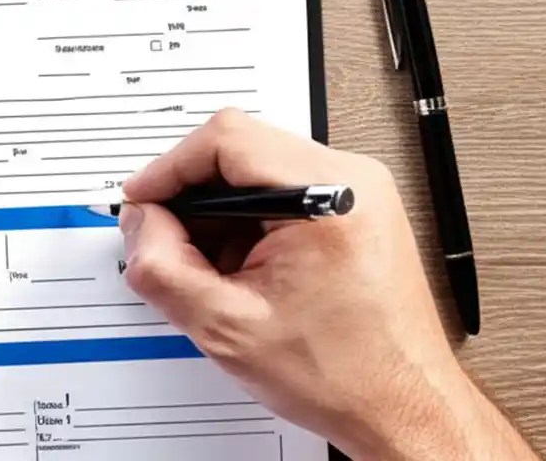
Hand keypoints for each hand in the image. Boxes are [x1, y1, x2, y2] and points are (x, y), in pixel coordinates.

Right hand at [119, 109, 536, 460]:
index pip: (227, 139)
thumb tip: (141, 224)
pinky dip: (247, 222)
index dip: (170, 168)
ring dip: (219, 211)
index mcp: (329, 196)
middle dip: (192, 194)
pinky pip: (283, 192)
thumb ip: (164, 268)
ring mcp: (360, 193)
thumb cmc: (346, 375)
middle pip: (241, 149)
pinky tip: (240, 268)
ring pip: (258, 170)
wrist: (404, 407)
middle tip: (166, 241)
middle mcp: (353, 181)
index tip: (144, 200)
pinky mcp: (356, 211)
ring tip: (210, 267)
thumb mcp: (227, 326)